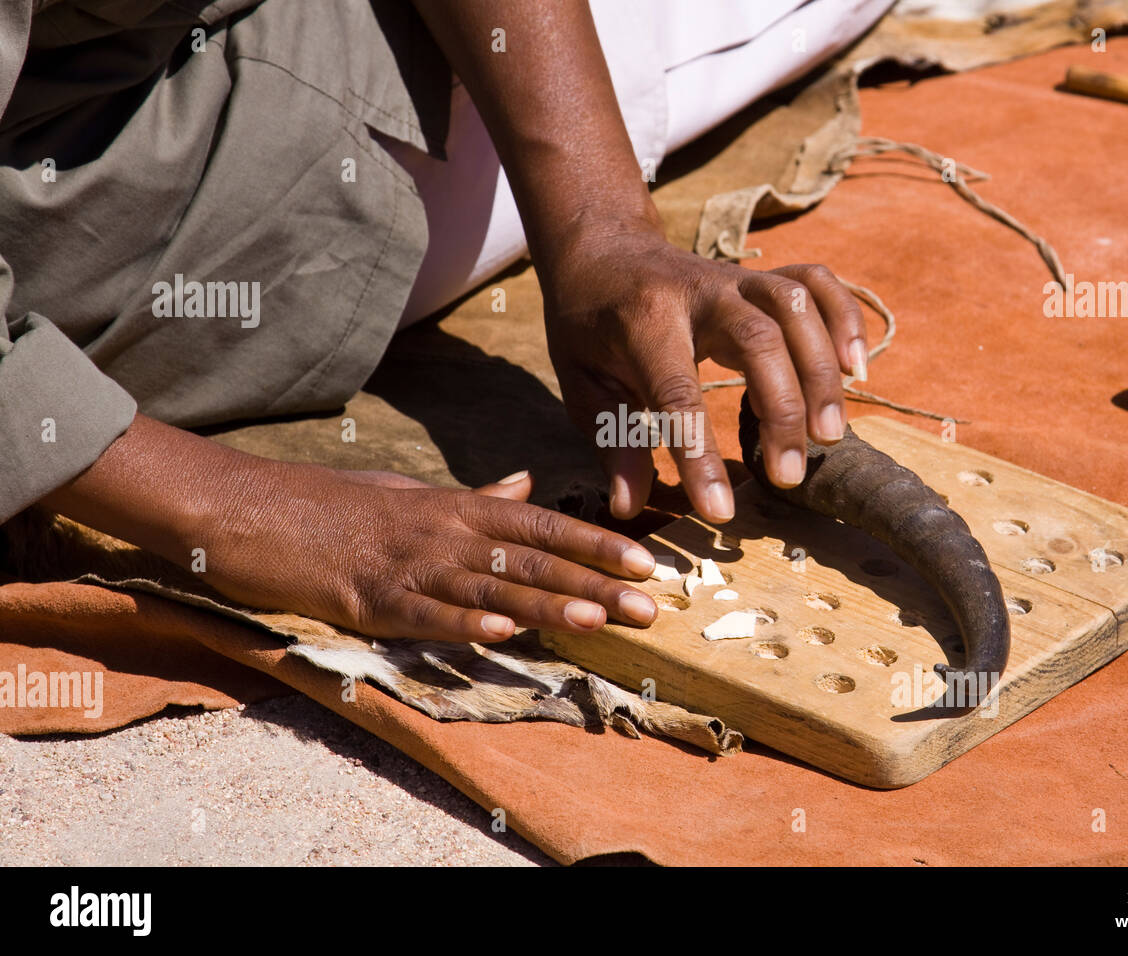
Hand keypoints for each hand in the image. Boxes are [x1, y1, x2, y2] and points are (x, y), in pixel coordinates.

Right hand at [203, 464, 659, 639]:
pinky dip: (463, 622)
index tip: (645, 562)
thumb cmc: (336, 505)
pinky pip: (423, 613)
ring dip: (546, 604)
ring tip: (597, 619)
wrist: (252, 506)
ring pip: (489, 585)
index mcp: (456, 508)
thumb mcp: (413, 494)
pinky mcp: (368, 596)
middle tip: (648, 606)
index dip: (595, 544)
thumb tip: (527, 484)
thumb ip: (474, 498)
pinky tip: (501, 631)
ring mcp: (408, 564)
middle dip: (593, 583)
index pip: (542, 526)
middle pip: (531, 560)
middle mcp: (444, 532)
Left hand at [541, 225, 868, 523]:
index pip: (677, 392)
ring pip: (795, 306)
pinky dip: (845, 320)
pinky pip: (817, 281)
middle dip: (782, 411)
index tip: (720, 512)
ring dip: (820, 372)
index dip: (700, 454)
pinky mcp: (762, 275)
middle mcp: (698, 292)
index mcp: (644, 321)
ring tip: (829, 435)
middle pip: (758, 340)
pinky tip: (854, 369)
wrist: (604, 248)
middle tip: (789, 477)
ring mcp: (737, 278)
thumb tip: (628, 507)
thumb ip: (612, 440)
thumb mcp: (582, 382)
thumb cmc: (589, 324)